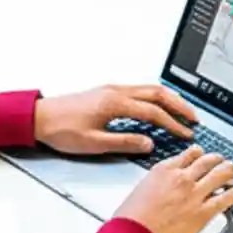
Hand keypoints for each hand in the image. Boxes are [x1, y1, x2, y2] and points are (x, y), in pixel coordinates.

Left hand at [34, 85, 196, 155]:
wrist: (38, 117)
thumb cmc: (61, 129)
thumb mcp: (94, 143)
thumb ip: (124, 142)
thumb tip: (148, 143)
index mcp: (115, 103)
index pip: (153, 112)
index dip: (172, 123)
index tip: (185, 132)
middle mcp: (116, 91)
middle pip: (157, 93)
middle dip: (178, 105)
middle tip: (193, 117)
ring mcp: (112, 89)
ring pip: (149, 89)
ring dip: (168, 99)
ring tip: (182, 111)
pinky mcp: (107, 92)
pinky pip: (139, 90)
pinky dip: (155, 98)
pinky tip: (158, 107)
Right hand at [115, 145, 232, 232]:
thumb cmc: (131, 219)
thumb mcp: (141, 189)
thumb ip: (159, 183)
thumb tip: (167, 186)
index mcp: (165, 170)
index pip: (190, 154)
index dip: (199, 155)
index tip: (202, 157)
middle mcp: (182, 178)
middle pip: (209, 160)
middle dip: (217, 161)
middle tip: (221, 163)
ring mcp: (195, 194)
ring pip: (222, 174)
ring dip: (229, 173)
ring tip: (232, 175)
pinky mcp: (203, 213)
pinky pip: (225, 199)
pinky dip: (231, 195)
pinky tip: (232, 195)